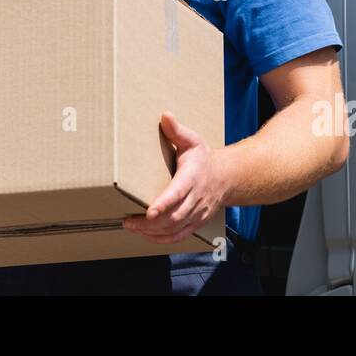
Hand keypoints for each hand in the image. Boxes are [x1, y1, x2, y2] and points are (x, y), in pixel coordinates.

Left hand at [122, 111, 227, 244]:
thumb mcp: (192, 140)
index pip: (178, 194)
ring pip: (175, 229)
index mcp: (193, 178)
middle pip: (174, 217)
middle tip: (128, 221)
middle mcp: (196, 199)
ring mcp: (197, 213)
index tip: (149, 212)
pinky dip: (162, 239)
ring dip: (153, 233)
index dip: (163, 204)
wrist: (227, 177)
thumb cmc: (203, 158)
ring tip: (132, 227)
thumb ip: (177, 131)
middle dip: (150, 223)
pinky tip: (147, 235)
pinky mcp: (196, 222)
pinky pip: (179, 236)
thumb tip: (164, 115)